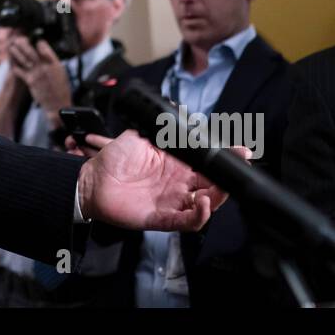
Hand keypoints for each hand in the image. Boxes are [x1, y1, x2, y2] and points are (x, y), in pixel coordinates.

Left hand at [7, 37, 70, 126]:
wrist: (58, 104)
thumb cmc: (61, 89)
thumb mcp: (61, 71)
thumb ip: (52, 61)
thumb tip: (46, 53)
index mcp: (54, 63)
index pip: (44, 47)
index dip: (39, 43)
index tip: (36, 41)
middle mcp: (44, 66)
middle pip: (31, 51)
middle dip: (23, 43)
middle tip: (18, 39)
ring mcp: (36, 73)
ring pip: (23, 59)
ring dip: (16, 52)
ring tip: (11, 47)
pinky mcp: (30, 81)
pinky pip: (19, 71)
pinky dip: (15, 67)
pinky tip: (12, 64)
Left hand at [76, 131, 229, 231]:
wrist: (92, 177)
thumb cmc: (115, 158)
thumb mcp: (141, 136)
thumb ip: (162, 128)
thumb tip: (180, 112)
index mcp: (177, 166)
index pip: (207, 165)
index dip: (225, 160)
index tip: (242, 152)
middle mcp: (178, 185)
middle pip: (211, 186)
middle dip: (227, 179)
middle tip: (239, 168)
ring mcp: (171, 203)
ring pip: (204, 205)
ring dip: (217, 198)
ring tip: (221, 187)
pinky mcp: (162, 219)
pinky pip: (186, 221)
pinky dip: (199, 216)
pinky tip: (204, 204)